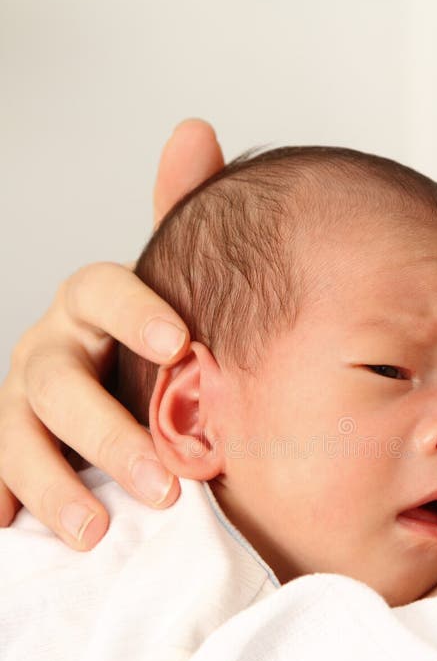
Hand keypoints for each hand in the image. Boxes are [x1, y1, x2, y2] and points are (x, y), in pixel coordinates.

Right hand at [0, 119, 224, 549]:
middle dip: (107, 434)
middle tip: (165, 485)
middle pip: (55, 382)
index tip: (179, 343)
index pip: (99, 288)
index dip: (133, 309)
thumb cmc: (151, 343)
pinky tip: (9, 528)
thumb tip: (194, 127)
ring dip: (52, 484)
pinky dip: (0, 499)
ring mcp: (19, 403)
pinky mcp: (6, 451)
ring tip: (95, 533)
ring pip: (17, 435)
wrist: (126, 389)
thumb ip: (179, 216)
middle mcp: (48, 349)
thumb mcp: (170, 291)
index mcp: (91, 306)